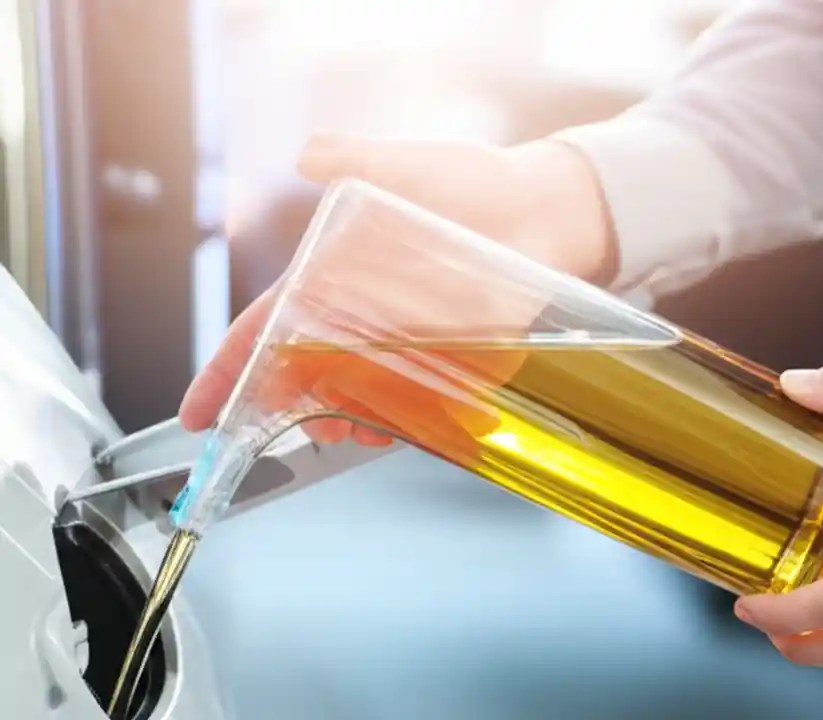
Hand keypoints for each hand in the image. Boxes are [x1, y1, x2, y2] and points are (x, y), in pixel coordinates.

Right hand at [179, 132, 614, 443]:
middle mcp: (362, 316)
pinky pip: (420, 403)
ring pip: (354, 396)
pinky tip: (395, 427)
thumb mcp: (403, 164)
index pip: (265, 327)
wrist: (547, 206)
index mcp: (334, 275)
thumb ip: (351, 159)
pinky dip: (403, 422)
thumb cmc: (474, 182)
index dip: (228, 369)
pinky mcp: (454, 361)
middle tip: (295, 424)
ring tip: (349, 430)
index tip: (198, 413)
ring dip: (343, 420)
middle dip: (288, 409)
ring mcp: (405, 343)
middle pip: (303, 375)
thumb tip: (308, 156)